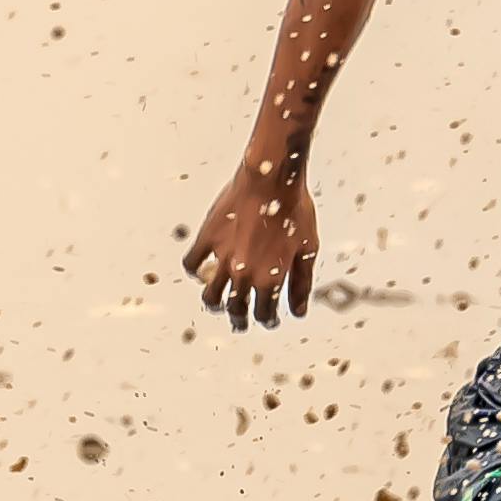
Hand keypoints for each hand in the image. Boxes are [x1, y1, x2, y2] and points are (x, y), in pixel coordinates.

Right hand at [187, 164, 316, 326]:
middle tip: (241, 322)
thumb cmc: (294, 209)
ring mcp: (222, 257)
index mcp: (270, 279)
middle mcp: (244, 274)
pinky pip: (192, 263)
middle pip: (236, 310)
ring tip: (217, 304)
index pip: (264, 314)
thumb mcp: (308, 249)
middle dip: (240, 320)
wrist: (272, 178)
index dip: (268, 320)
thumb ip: (301, 284)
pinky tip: (201, 269)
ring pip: (210, 295)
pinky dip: (195, 270)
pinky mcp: (207, 238)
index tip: (270, 319)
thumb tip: (298, 310)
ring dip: (214, 303)